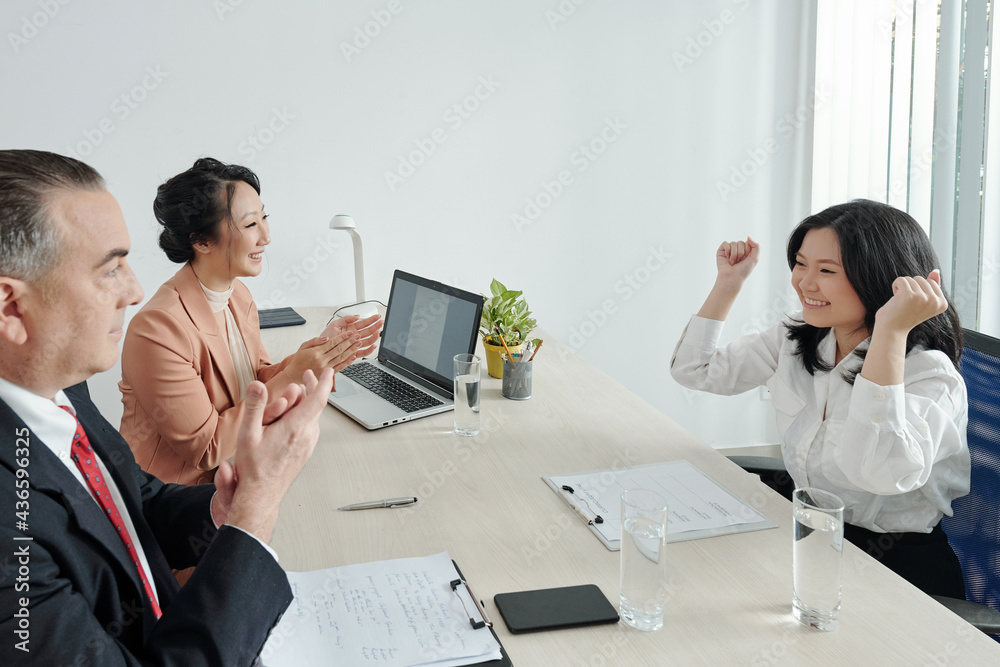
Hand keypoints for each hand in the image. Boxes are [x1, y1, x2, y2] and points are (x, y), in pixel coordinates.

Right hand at [218, 368, 334, 541]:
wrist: (261, 494)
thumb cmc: (254, 467)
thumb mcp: (248, 434)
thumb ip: (255, 407)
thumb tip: (256, 385)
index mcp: (295, 428)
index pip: (318, 399)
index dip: (324, 382)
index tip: (328, 371)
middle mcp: (307, 435)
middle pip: (316, 405)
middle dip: (312, 387)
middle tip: (306, 376)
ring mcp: (308, 444)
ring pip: (313, 416)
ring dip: (305, 403)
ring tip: (292, 397)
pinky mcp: (306, 451)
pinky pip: (310, 428)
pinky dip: (304, 416)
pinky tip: (292, 417)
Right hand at [286, 332, 360, 381]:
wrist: (294, 375)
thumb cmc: (298, 360)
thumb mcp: (303, 346)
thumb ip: (315, 341)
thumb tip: (326, 338)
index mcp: (316, 352)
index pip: (332, 343)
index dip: (342, 337)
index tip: (349, 333)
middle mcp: (322, 360)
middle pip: (339, 349)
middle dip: (350, 342)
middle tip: (358, 336)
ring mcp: (325, 368)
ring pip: (341, 358)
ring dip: (351, 350)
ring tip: (358, 344)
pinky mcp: (327, 374)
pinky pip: (340, 367)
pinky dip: (347, 362)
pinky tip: (353, 357)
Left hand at [321, 313, 382, 357]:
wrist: (319, 348)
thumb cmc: (325, 337)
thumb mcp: (335, 324)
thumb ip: (346, 319)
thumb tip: (357, 316)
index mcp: (350, 328)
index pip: (363, 323)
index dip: (371, 320)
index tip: (377, 316)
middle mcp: (354, 337)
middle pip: (368, 331)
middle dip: (375, 326)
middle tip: (381, 323)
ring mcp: (354, 345)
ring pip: (367, 341)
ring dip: (374, 337)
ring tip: (378, 332)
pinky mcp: (352, 353)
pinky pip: (363, 352)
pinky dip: (369, 350)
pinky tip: (373, 346)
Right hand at [715, 236, 759, 284]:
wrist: (732, 278)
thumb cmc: (743, 270)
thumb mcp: (755, 258)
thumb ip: (756, 246)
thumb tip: (748, 235)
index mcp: (746, 250)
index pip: (748, 242)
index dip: (747, 251)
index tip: (745, 260)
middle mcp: (738, 249)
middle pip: (741, 242)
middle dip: (740, 253)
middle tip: (738, 262)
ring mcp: (729, 249)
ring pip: (733, 243)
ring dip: (734, 254)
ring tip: (733, 262)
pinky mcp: (722, 250)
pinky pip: (725, 243)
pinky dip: (727, 251)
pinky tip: (727, 258)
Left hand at [874, 270, 947, 333]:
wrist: (891, 330)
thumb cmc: (905, 316)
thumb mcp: (923, 301)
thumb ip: (932, 287)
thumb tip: (936, 271)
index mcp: (942, 303)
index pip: (931, 281)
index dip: (919, 290)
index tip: (915, 304)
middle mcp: (935, 301)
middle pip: (920, 278)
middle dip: (910, 288)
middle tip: (907, 304)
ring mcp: (923, 298)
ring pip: (910, 279)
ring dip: (902, 288)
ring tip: (901, 302)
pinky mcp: (909, 295)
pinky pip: (900, 279)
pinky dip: (895, 286)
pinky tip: (895, 299)